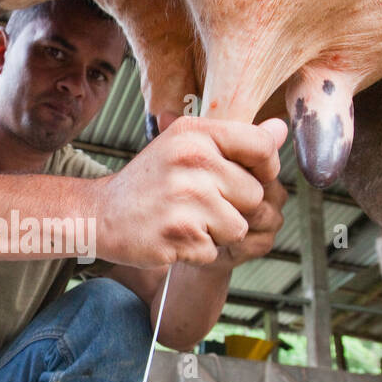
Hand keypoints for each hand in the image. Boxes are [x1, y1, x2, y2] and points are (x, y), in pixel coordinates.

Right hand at [95, 116, 287, 267]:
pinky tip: (173, 236)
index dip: (266, 168)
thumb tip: (281, 130)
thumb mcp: (186, 147)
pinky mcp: (178, 234)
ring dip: (217, 233)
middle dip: (234, 207)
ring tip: (186, 220)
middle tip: (199, 204)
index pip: (262, 148)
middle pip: (254, 195)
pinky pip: (214, 251)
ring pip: (239, 227)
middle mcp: (192, 161)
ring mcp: (185, 199)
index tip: (247, 177)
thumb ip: (235, 140)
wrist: (101, 214)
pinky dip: (197, 251)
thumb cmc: (150, 181)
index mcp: (196, 134)